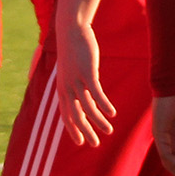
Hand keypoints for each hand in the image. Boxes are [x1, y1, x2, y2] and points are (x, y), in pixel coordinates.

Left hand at [53, 18, 115, 146]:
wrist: (71, 30)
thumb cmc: (73, 50)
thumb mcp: (71, 70)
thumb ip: (76, 83)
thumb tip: (86, 94)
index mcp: (62, 89)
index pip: (66, 115)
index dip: (73, 129)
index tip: (80, 141)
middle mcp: (67, 88)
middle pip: (76, 115)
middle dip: (85, 131)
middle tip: (94, 144)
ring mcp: (76, 80)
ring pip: (87, 107)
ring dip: (98, 121)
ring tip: (109, 131)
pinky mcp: (87, 72)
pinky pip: (96, 93)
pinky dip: (104, 105)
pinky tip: (112, 113)